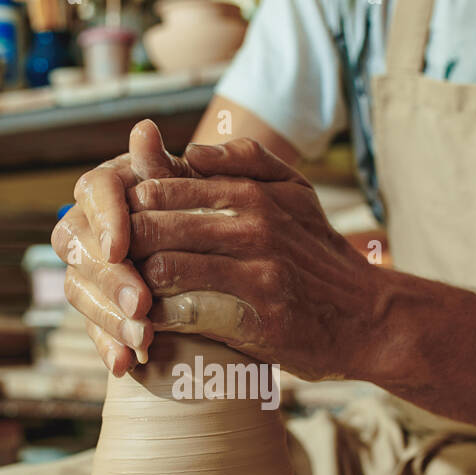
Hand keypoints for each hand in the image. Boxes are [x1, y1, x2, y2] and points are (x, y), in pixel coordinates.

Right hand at [51, 119, 199, 375]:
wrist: (237, 264)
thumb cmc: (220, 214)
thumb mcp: (206, 192)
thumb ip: (172, 169)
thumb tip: (143, 129)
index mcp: (114, 185)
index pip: (93, 191)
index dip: (104, 218)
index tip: (122, 246)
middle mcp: (92, 224)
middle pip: (78, 246)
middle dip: (109, 277)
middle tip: (139, 302)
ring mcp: (92, 269)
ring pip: (80, 289)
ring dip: (108, 316)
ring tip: (144, 336)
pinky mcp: (101, 308)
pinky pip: (92, 328)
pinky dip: (108, 345)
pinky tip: (125, 364)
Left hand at [128, 137, 375, 380]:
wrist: (370, 317)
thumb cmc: (319, 254)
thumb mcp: (295, 192)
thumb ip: (245, 161)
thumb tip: (189, 149)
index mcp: (252, 192)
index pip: (159, 187)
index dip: (125, 212)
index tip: (115, 235)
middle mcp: (254, 226)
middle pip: (153, 226)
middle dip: (120, 249)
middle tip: (105, 269)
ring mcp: (258, 274)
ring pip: (163, 270)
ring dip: (133, 287)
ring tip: (123, 297)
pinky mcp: (260, 321)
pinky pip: (188, 314)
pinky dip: (160, 321)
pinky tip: (151, 326)